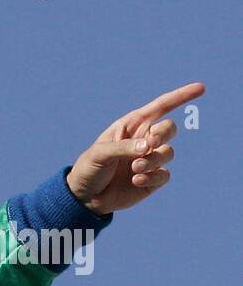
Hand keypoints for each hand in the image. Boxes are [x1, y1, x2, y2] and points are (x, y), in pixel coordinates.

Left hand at [65, 82, 203, 215]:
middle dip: (162, 134)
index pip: (161, 107)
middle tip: (149, 145)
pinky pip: (164, 174)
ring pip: (168, 152)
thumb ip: (123, 147)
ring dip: (152, 160)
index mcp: (132, 126)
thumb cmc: (90, 169)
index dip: (181, 96)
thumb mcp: (100, 154)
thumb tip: (149, 146)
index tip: (200, 87)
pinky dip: (152, 176)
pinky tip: (135, 180)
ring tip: (134, 168)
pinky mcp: (152, 179)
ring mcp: (150, 159)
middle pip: (169, 129)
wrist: (85, 197)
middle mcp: (144, 140)